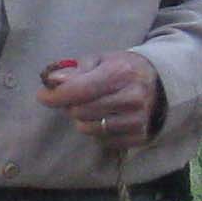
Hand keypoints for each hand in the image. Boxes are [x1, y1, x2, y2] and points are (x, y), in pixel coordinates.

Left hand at [38, 52, 162, 149]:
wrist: (158, 82)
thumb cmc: (121, 69)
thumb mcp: (99, 60)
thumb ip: (74, 69)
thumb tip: (53, 80)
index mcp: (121, 73)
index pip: (81, 89)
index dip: (56, 95)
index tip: (43, 95)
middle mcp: (133, 98)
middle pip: (80, 111)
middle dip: (70, 105)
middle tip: (75, 98)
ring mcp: (138, 120)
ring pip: (88, 128)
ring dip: (82, 119)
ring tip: (91, 107)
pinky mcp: (139, 137)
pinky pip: (101, 141)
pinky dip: (97, 130)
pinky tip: (105, 118)